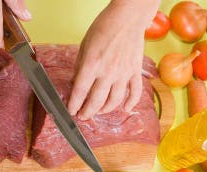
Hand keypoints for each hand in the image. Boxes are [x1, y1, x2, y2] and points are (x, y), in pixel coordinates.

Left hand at [68, 0, 156, 119]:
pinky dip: (131, 103)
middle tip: (83, 116)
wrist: (127, 19)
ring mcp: (124, 74)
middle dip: (88, 111)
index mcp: (92, 63)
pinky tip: (125, 109)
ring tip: (99, 111)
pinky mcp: (135, 72)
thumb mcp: (85, 45)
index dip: (75, 103)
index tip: (71, 110)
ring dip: (106, 109)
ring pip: (115, 100)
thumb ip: (81, 65)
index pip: (80, 90)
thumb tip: (77, 82)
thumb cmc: (104, 28)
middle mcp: (108, 72)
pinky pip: (134, 92)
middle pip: (97, 100)